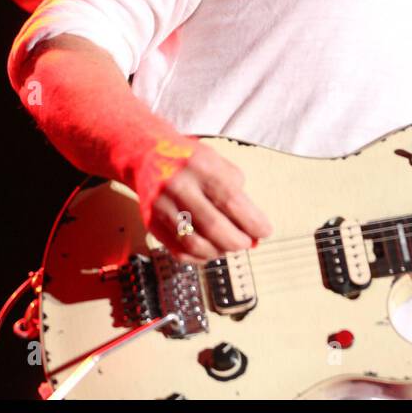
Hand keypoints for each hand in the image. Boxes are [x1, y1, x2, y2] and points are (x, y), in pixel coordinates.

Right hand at [130, 137, 271, 261]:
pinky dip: (200, 256)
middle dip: (237, 241)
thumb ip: (237, 191)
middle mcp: (178, 186)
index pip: (230, 200)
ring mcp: (161, 206)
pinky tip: (211, 249)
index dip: (251, 221)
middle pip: (212, 225)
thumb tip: (254, 228)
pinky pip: (178, 250)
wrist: (146, 156)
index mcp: (199, 166)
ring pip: (194, 243)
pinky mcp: (151, 223)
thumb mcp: (217, 162)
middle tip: (248, 243)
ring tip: (230, 246)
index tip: (265, 232)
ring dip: (219, 251)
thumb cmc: (190, 161)